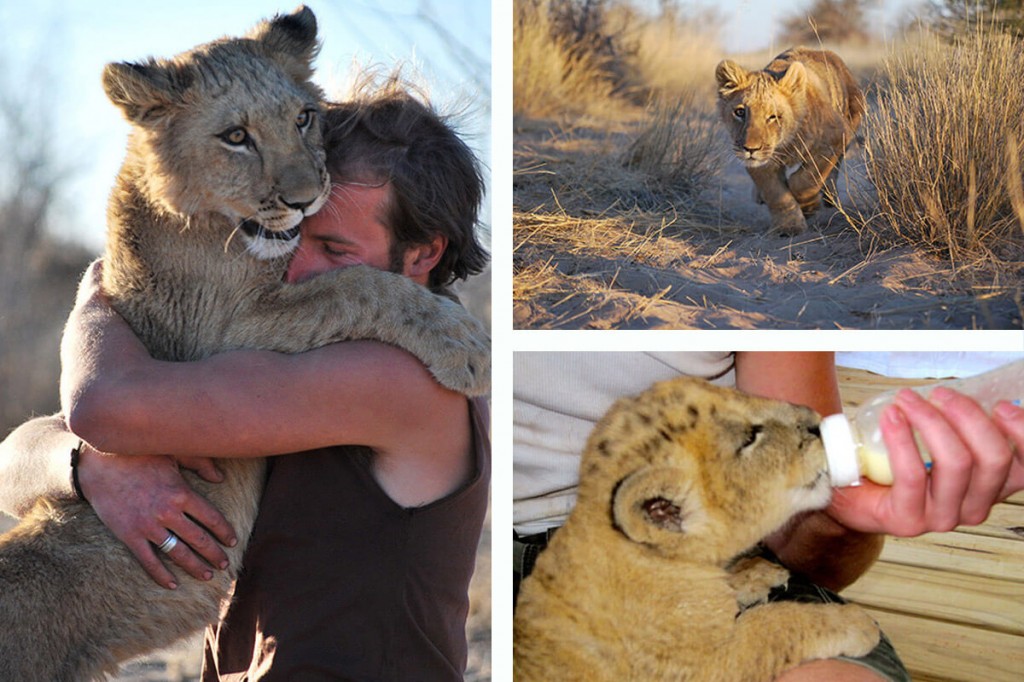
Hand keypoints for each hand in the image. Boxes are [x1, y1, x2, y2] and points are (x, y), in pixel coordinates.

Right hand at [76, 443, 236, 588]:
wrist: (98, 464)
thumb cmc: (140, 455)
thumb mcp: (174, 453)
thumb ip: (200, 463)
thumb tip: (221, 478)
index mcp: (181, 493)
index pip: (212, 518)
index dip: (224, 532)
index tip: (232, 542)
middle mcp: (168, 512)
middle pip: (199, 539)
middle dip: (214, 554)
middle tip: (224, 564)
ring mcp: (148, 526)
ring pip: (178, 553)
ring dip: (195, 567)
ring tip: (207, 576)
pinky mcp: (129, 535)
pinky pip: (148, 560)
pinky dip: (161, 575)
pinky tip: (172, 584)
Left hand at [828, 388, 1023, 535]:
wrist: (852, 494)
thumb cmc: (896, 463)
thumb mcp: (938, 444)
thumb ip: (959, 425)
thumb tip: (961, 390)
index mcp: (991, 487)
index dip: (1022, 434)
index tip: (1002, 406)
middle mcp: (974, 505)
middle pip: (993, 458)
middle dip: (969, 416)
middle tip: (941, 393)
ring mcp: (944, 516)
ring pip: (956, 463)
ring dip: (931, 420)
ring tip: (907, 400)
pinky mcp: (909, 520)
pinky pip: (912, 474)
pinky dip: (902, 438)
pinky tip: (892, 417)